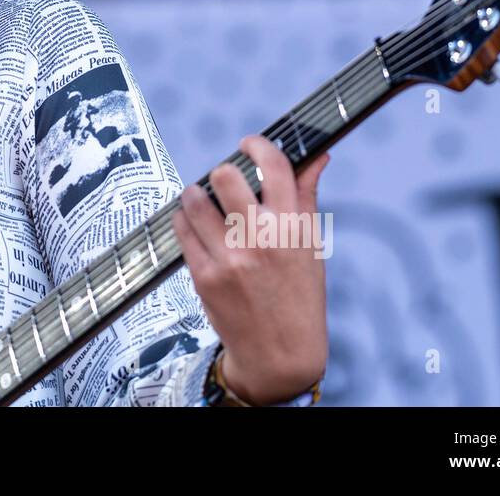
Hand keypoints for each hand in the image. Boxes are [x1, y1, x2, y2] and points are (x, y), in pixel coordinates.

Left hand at [170, 134, 329, 404]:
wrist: (280, 355)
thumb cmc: (299, 296)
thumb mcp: (311, 247)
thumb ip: (307, 197)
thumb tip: (317, 156)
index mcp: (293, 229)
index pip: (273, 167)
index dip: (257, 145)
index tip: (249, 144)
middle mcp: (260, 239)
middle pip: (225, 175)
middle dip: (223, 172)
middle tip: (224, 181)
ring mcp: (228, 258)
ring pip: (195, 200)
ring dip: (197, 193)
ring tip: (203, 199)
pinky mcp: (203, 276)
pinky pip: (182, 229)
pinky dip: (185, 220)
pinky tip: (195, 225)